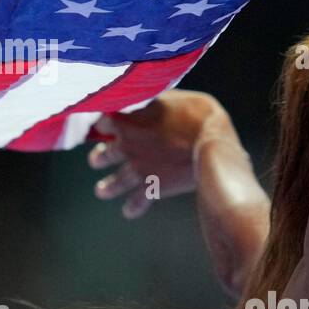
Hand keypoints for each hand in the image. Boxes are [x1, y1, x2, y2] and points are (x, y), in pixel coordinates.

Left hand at [87, 90, 220, 218]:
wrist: (211, 144)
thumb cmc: (196, 114)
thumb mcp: (172, 97)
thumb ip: (153, 101)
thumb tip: (146, 97)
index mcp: (127, 122)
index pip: (102, 122)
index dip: (102, 124)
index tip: (102, 127)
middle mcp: (127, 147)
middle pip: (104, 154)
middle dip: (99, 157)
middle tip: (97, 159)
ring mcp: (138, 169)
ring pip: (115, 182)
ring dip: (107, 187)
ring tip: (101, 191)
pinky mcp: (152, 187)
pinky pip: (138, 202)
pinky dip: (133, 207)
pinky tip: (129, 211)